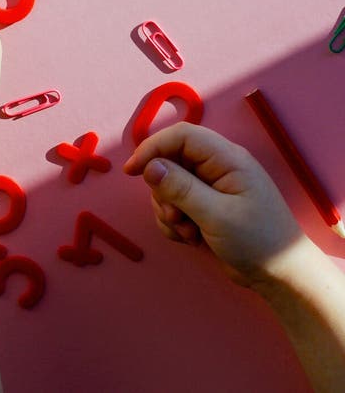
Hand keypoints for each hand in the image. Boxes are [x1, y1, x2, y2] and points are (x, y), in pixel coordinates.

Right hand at [123, 122, 302, 287]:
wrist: (281, 277)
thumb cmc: (257, 241)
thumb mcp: (216, 216)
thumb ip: (181, 188)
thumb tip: (149, 167)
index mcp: (226, 158)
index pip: (181, 136)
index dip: (153, 147)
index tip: (132, 171)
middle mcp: (217, 167)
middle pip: (171, 161)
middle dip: (164, 191)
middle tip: (175, 217)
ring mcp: (212, 187)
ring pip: (169, 185)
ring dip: (169, 211)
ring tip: (188, 233)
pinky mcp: (206, 207)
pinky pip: (176, 205)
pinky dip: (175, 222)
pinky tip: (190, 239)